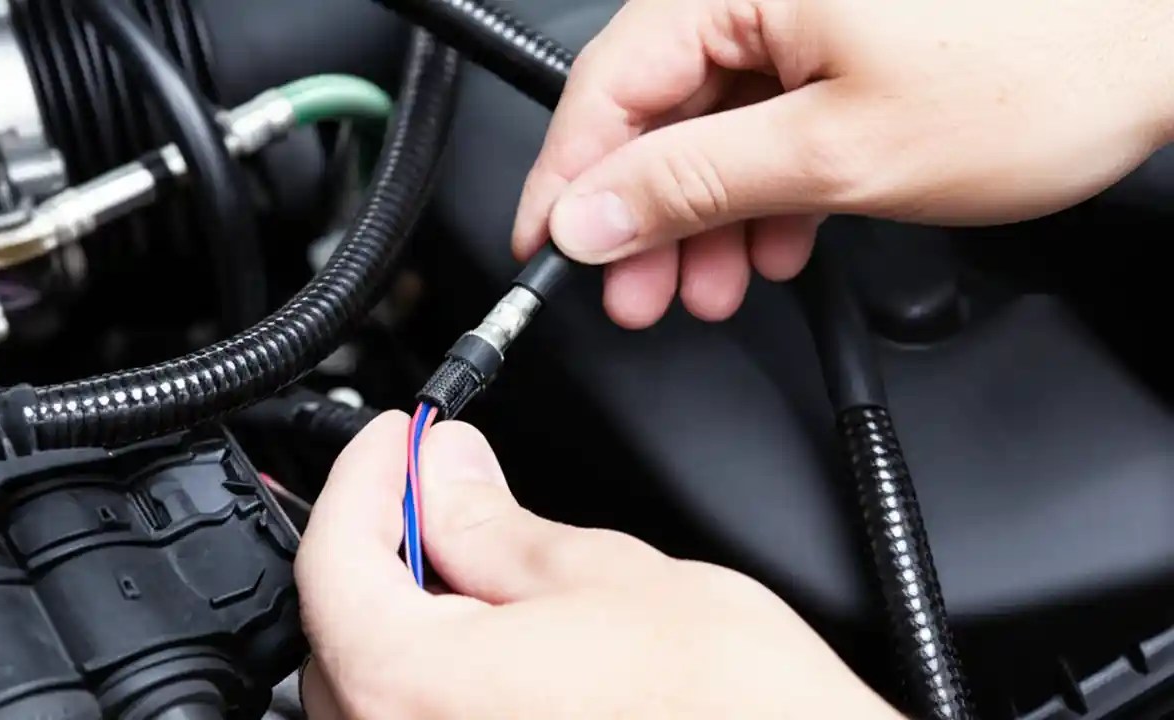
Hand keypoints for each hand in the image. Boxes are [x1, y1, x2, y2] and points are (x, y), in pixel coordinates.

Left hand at [294, 412, 902, 718]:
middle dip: (387, 540)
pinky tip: (502, 643)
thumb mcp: (607, 576)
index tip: (398, 438)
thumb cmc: (734, 712)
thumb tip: (444, 470)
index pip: (334, 559)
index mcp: (415, 687)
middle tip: (441, 483)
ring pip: (378, 688)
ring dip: (413, 611)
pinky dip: (442, 675)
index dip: (365, 476)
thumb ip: (495, 523)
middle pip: (342, 626)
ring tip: (484, 560)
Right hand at [513, 0, 1173, 328]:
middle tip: (632, 294)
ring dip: (703, 218)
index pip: (612, 84)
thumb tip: (590, 214)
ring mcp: (807, 20)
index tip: (545, 249)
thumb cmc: (1037, 73)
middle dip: (641, 216)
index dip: (570, 178)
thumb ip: (694, 184)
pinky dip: (761, 194)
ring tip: (705, 290)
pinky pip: (771, 125)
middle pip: (659, 111)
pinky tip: (767, 249)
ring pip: (715, 128)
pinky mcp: (844, 50)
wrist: (1164, 51)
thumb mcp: (836, 150)